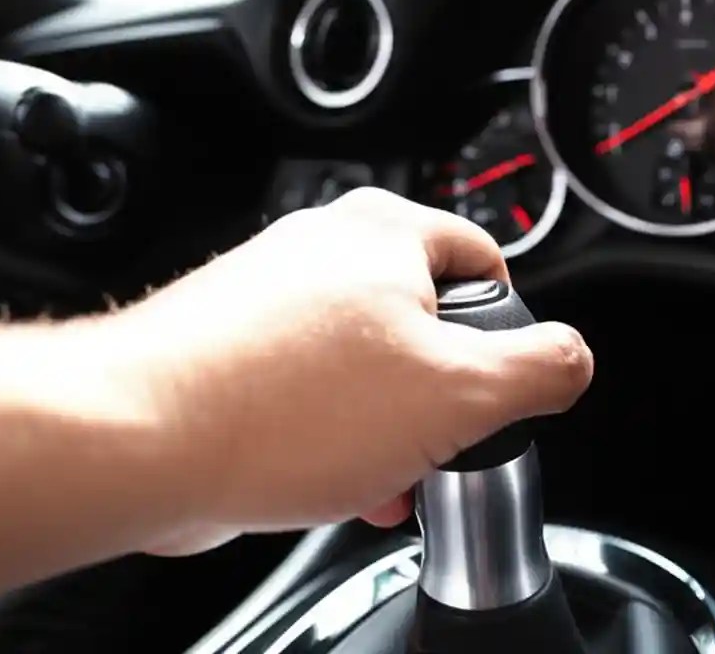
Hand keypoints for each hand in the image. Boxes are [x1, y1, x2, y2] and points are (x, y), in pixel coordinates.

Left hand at [107, 188, 592, 553]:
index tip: (500, 386)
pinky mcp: (232, 352)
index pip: (487, 264)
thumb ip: (541, 368)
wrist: (143, 443)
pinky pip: (308, 392)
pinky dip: (331, 435)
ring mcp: (270, 300)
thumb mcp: (461, 393)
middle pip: (424, 324)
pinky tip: (330, 482)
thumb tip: (571, 359)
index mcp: (386, 233)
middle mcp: (323, 251)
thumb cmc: (282, 406)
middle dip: (439, 398)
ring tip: (381, 477)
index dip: (508, 334)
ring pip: (365, 366)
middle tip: (434, 442)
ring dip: (388, 428)